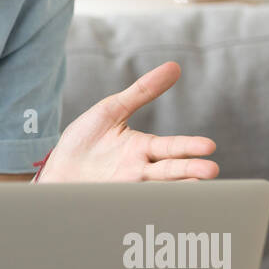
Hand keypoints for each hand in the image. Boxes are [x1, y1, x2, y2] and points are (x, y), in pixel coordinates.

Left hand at [37, 61, 218, 182]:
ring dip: (178, 187)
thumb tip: (174, 66)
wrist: (57, 167)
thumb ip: (142, 91)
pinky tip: (162, 200)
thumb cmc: (85, 139)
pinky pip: (134, 200)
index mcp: (142, 147)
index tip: (209, 146)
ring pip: (158, 187)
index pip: (172, 147)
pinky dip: (150, 201)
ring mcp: (127, 186)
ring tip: (196, 186)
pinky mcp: (113, 198)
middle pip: (171, 169)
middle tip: (211, 171)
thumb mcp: (112, 109)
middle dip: (190, 170)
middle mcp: (140, 169)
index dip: (189, 146)